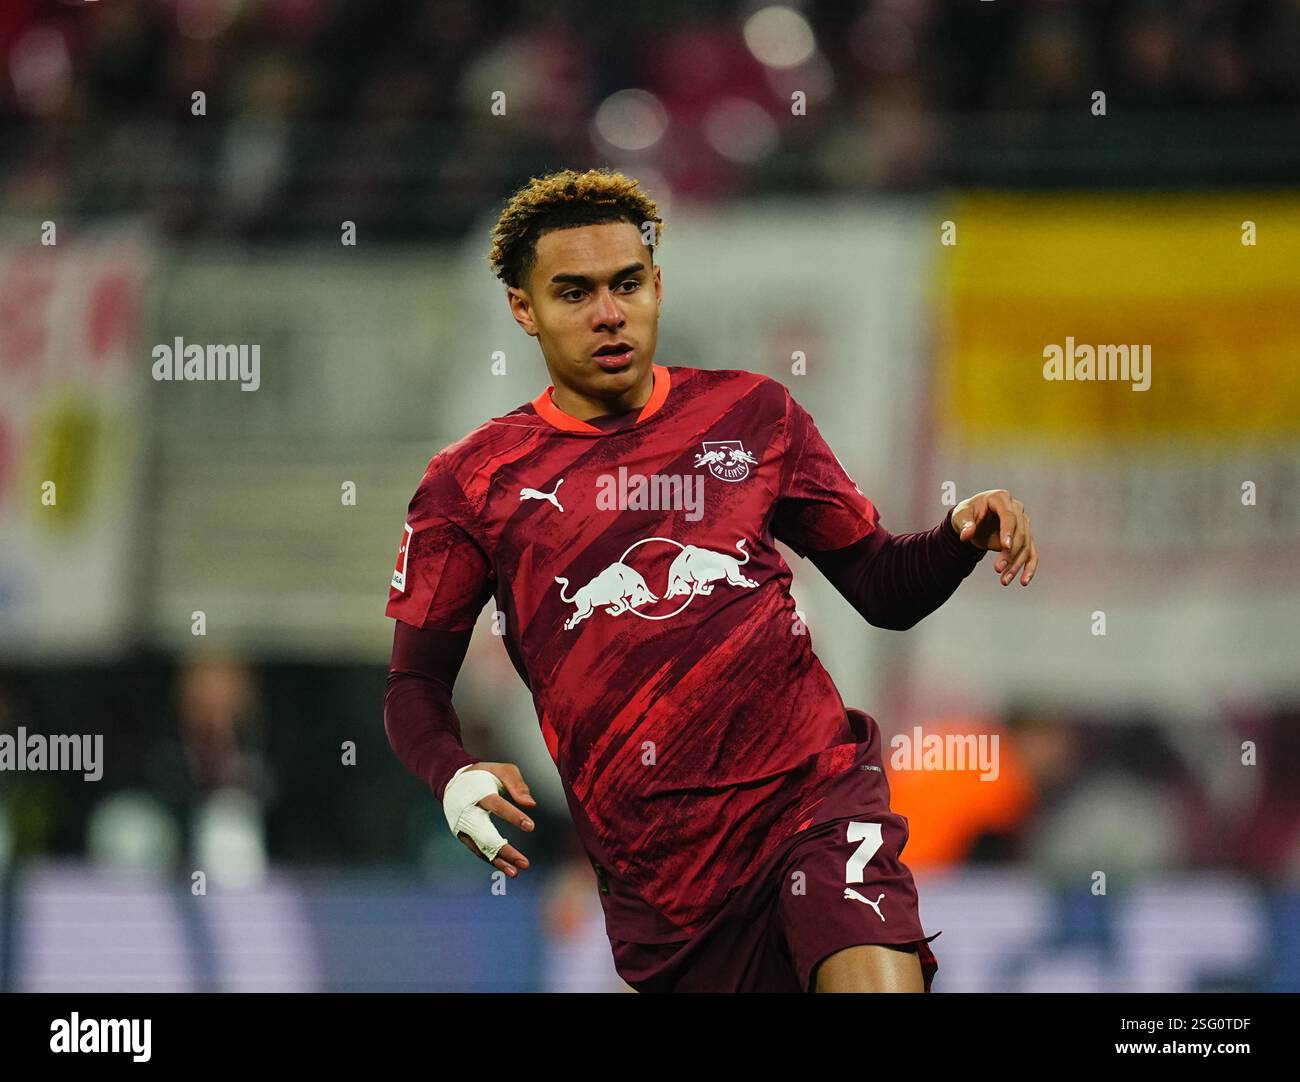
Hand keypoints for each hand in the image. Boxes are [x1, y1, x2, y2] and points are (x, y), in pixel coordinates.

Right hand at [455, 760, 536, 876]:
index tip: (530, 826)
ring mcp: (462, 826)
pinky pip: (477, 850)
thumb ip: (517, 785)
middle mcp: (467, 812)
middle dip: (505, 850)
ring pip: (480, 847)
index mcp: (477, 792)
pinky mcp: (462, 835)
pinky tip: (507, 868)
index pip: (496, 805)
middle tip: (524, 862)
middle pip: (486, 834)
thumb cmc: (483, 775)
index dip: (513, 816)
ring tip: (516, 872)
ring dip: (498, 861)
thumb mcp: (502, 770)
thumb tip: (531, 804)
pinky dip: (491, 860)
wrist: (453, 780)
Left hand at [951, 489, 1038, 586]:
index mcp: (1000, 498)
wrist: (972, 521)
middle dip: (1011, 553)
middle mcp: (1016, 509)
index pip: (1009, 516)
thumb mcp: (960, 516)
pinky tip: (1024, 581)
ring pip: (1026, 546)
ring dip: (1016, 565)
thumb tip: (966, 535)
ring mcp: (1023, 523)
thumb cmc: (966, 515)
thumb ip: (964, 524)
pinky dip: (1029, 568)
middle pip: (1020, 533)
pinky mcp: (1025, 538)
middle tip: (998, 569)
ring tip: (1004, 581)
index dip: (1008, 531)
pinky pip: (1031, 553)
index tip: (1005, 547)